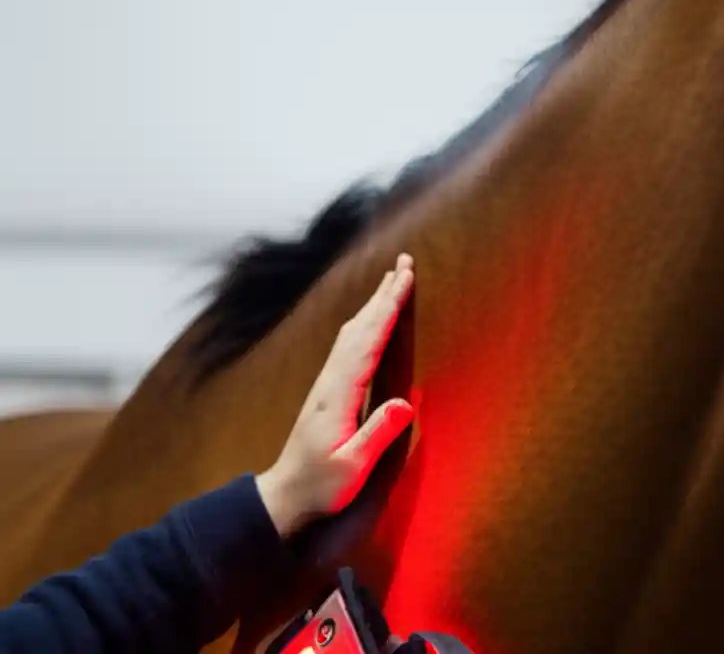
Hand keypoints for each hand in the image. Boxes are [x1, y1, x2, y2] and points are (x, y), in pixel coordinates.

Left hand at [256, 253, 415, 537]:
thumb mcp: (351, 467)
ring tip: (392, 281)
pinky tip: (370, 321)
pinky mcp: (328, 391)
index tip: (404, 280)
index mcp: (337, 395)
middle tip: (404, 262)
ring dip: (373, 304)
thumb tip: (404, 402)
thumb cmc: (320, 486)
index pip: (367, 343)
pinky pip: (349, 345)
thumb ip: (376, 434)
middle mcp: (330, 382)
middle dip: (383, 294)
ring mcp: (326, 385)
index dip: (387, 310)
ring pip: (351, 333)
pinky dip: (365, 323)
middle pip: (359, 327)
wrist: (285, 495)